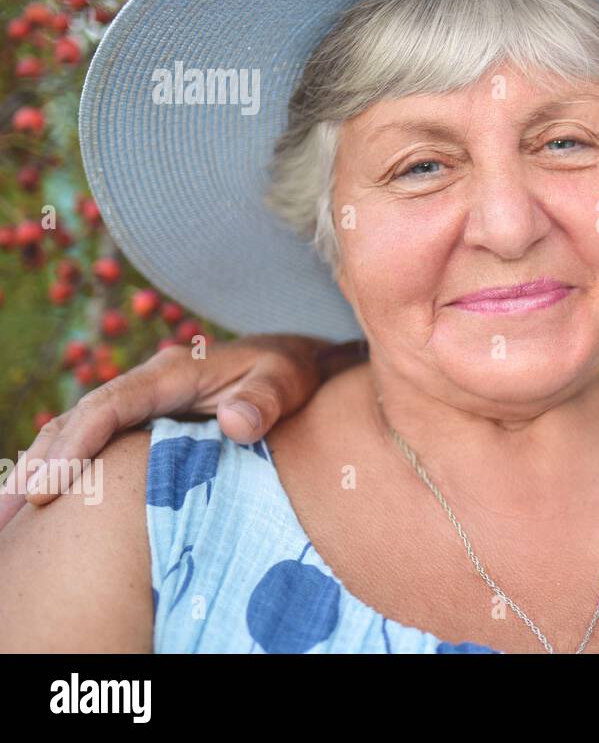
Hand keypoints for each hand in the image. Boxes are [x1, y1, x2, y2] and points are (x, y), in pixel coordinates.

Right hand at [0, 335, 363, 529]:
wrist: (291, 361)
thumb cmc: (287, 373)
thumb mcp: (284, 381)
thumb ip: (263, 400)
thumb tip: (235, 424)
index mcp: (172, 373)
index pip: (113, 406)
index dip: (78, 443)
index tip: (52, 485)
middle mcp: (145, 384)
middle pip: (80, 420)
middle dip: (42, 463)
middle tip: (12, 511)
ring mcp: (139, 402)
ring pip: (76, 431)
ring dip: (39, 468)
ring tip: (7, 516)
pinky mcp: (141, 421)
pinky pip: (92, 441)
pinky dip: (60, 466)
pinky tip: (38, 501)